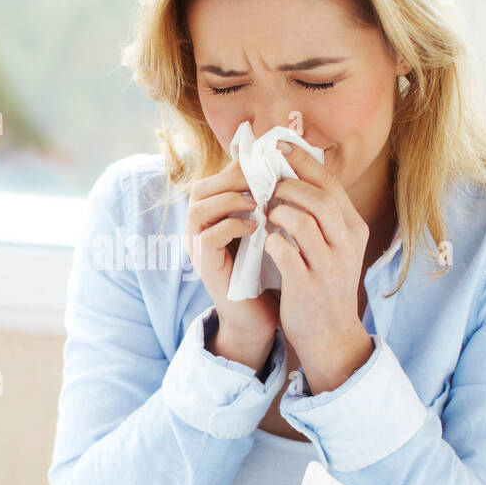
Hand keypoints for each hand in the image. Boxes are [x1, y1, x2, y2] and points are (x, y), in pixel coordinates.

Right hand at [184, 158, 279, 368]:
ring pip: (199, 208)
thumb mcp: (267, 232)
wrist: (259, 319)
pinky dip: (232, 226)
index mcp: (212, 218)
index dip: (240, 167)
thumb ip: (267, 204)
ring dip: (231, 200)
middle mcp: (198, 230)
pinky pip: (209, 236)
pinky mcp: (205, 266)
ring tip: (260, 201)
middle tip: (265, 178)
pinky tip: (256, 227)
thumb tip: (288, 168)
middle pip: (201, 188)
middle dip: (234, 178)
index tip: (270, 165)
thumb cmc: (266, 273)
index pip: (215, 179)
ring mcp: (197, 249)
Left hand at [264, 142, 375, 393]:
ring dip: (277, 212)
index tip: (278, 147)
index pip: (330, 185)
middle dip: (287, 185)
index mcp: (354, 229)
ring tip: (264, 214)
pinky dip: (269, 241)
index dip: (302, 162)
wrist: (330, 336)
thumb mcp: (334, 248)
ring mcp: (328, 266)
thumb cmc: (325, 285)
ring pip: (302, 221)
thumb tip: (293, 175)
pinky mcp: (307, 286)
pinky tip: (262, 241)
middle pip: (319, 198)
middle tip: (265, 185)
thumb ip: (321, 216)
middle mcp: (346, 245)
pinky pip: (284, 252)